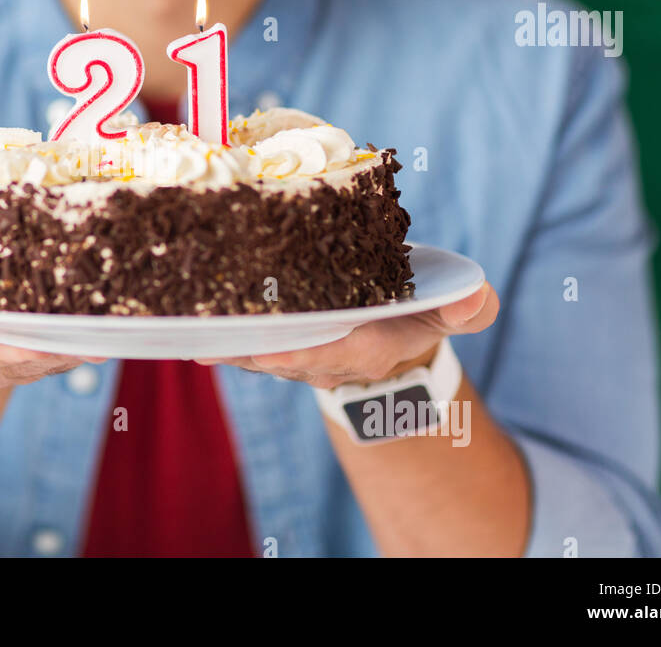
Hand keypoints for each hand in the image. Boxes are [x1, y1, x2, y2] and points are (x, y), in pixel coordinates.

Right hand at [0, 269, 103, 389]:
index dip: (13, 350)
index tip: (44, 343)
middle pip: (27, 357)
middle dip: (59, 346)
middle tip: (94, 329)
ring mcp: (16, 358)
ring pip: (53, 352)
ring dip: (81, 339)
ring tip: (110, 319)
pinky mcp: (41, 346)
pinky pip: (66, 341)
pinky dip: (87, 329)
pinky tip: (112, 312)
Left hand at [198, 282, 499, 388]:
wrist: (389, 332)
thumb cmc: (417, 311)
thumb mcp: (450, 310)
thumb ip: (466, 308)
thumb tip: (475, 301)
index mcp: (369, 348)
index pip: (336, 354)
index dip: (306, 351)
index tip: (276, 346)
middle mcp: (329, 359)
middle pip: (285, 355)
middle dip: (251, 346)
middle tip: (213, 332)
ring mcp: (298, 356)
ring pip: (257, 351)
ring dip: (226, 342)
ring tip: (191, 325)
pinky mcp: (274, 345)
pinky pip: (243, 342)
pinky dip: (218, 335)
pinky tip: (185, 326)